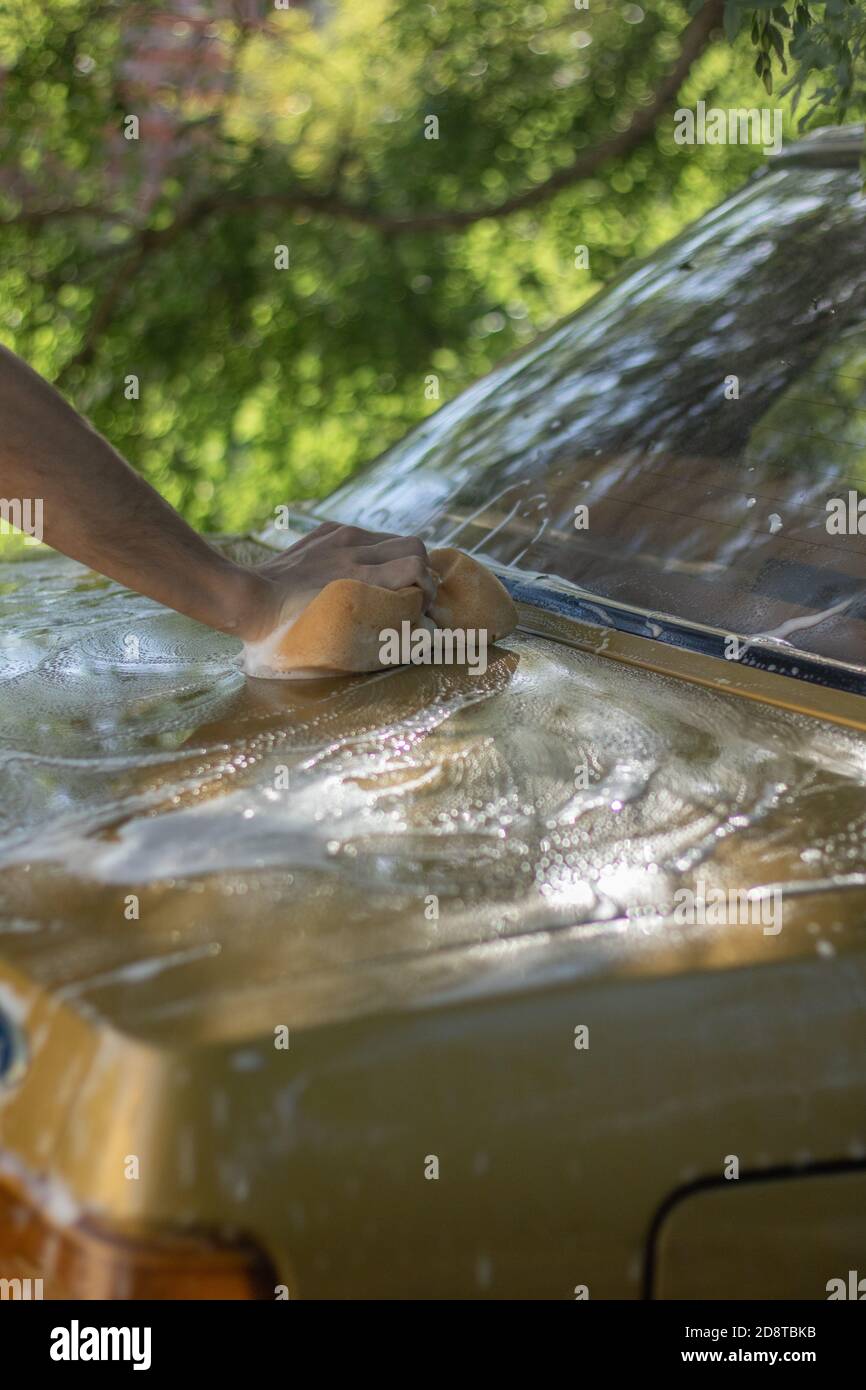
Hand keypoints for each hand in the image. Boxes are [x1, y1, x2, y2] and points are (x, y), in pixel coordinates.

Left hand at [231, 523, 438, 641]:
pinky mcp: (328, 530)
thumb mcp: (342, 631)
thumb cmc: (295, 627)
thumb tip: (413, 621)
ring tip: (392, 580)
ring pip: (392, 538)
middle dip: (424, 568)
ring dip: (400, 559)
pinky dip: (373, 551)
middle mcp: (354, 549)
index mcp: (359, 576)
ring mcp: (340, 535)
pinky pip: (365, 535)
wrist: (254, 599)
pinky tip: (361, 568)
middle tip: (417, 591)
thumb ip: (380, 620)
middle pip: (414, 545)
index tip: (424, 605)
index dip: (429, 587)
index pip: (417, 566)